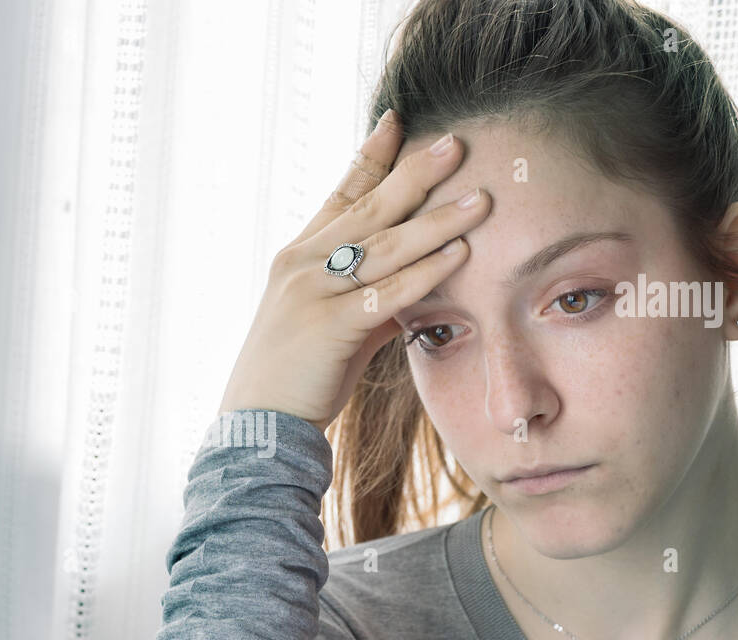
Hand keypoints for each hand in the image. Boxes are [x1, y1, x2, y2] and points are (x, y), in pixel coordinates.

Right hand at [217, 112, 489, 432]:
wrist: (258, 422)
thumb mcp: (334, 326)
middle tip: (455, 143)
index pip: (340, 195)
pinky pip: (386, 293)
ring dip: (436, 221)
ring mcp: (312, 292)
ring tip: (479, 200)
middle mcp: (302, 264)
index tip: (398, 120)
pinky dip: (424, 273)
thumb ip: (372, 300)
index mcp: (299, 257)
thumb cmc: (298, 376)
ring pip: (384, 246)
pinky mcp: (328, 326)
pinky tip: (459, 254)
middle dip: (415, 173)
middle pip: (369, 208)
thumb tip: (415, 287)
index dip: (370, 156)